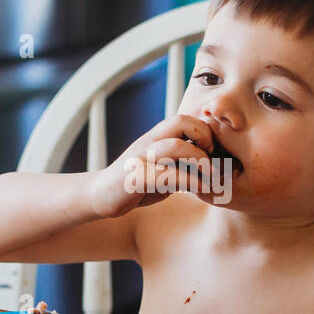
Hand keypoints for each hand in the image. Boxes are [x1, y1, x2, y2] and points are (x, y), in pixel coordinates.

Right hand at [88, 114, 215, 217]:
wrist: (100, 195)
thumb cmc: (137, 182)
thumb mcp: (163, 168)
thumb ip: (182, 163)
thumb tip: (213, 164)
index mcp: (156, 137)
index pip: (184, 118)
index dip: (204, 129)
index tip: (212, 149)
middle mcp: (149, 142)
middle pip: (181, 122)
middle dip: (204, 136)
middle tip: (212, 156)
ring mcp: (141, 159)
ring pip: (175, 146)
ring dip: (199, 159)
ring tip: (211, 174)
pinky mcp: (136, 178)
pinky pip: (167, 175)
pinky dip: (189, 181)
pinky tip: (200, 189)